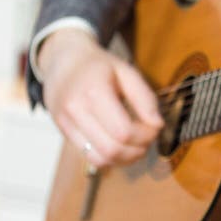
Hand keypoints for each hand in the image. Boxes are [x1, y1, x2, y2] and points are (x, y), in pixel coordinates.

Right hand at [38, 28, 163, 167]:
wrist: (63, 61)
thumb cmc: (99, 66)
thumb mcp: (127, 72)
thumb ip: (145, 98)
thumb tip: (158, 125)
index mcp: (93, 92)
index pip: (124, 131)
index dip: (146, 136)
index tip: (155, 127)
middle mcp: (75, 110)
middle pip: (113, 149)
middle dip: (138, 149)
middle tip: (149, 138)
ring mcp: (66, 123)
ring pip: (101, 159)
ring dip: (126, 159)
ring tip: (138, 146)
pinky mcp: (64, 133)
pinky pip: (91, 158)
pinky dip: (112, 159)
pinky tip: (123, 148)